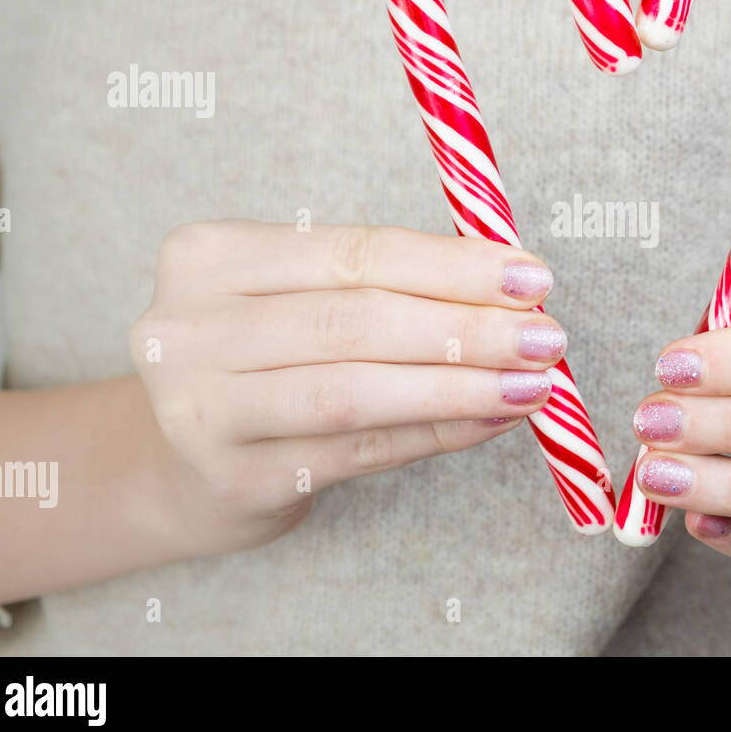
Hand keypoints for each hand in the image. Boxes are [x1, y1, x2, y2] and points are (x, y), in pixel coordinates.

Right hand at [131, 220, 564, 555]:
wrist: (184, 458)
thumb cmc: (263, 357)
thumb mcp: (297, 297)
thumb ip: (386, 284)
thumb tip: (512, 288)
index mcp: (209, 257)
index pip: (355, 253)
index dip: (451, 267)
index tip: (530, 276)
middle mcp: (187, 330)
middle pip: (356, 321)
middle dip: (467, 328)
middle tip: (546, 336)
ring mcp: (201, 410)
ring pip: (357, 392)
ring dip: (460, 386)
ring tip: (534, 384)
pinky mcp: (234, 479)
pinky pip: (359, 451)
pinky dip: (436, 434)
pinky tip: (490, 420)